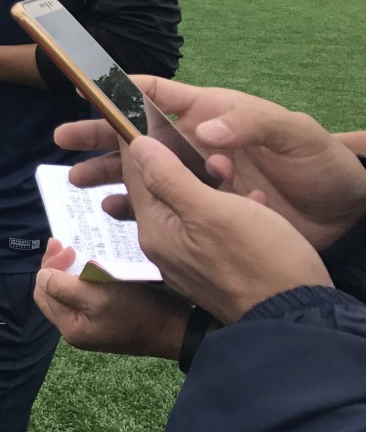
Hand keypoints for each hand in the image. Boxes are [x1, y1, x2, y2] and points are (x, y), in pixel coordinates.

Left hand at [34, 237, 190, 358]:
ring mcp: (91, 323)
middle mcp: (76, 327)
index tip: (64, 247)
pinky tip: (91, 265)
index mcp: (70, 327)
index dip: (48, 267)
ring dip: (68, 271)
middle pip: (52, 292)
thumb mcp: (99, 297)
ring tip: (76, 252)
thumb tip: (41, 275)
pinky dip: (83, 277)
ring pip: (68, 292)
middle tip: (66, 245)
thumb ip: (64, 288)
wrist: (176, 329)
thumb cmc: (138, 312)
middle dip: (54, 267)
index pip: (42, 292)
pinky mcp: (106, 316)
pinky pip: (85, 293)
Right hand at [56, 76, 365, 249]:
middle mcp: (196, 145)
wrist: (346, 215)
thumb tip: (200, 129)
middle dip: (98, 135)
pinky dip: (133, 209)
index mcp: (212, 114)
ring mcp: (197, 179)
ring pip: (141, 173)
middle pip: (137, 136)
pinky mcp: (203, 210)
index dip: (121, 90)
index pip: (159, 95)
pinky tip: (112, 212)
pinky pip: (159, 207)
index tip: (85, 88)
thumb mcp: (293, 132)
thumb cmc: (320, 163)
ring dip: (107, 174)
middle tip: (63, 139)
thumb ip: (247, 124)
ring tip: (78, 180)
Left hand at [123, 135, 330, 323]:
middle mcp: (163, 246)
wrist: (295, 313)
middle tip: (217, 159)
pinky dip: (231, 211)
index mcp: (155, 229)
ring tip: (237, 180)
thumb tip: (136, 146)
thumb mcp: (211, 210)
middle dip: (185, 166)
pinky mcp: (214, 267)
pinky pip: (213, 228)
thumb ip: (170, 177)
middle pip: (161, 190)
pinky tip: (256, 205)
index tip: (150, 117)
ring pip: (192, 206)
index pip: (135, 174)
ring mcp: (188, 259)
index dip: (143, 143)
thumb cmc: (258, 259)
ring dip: (214, 187)